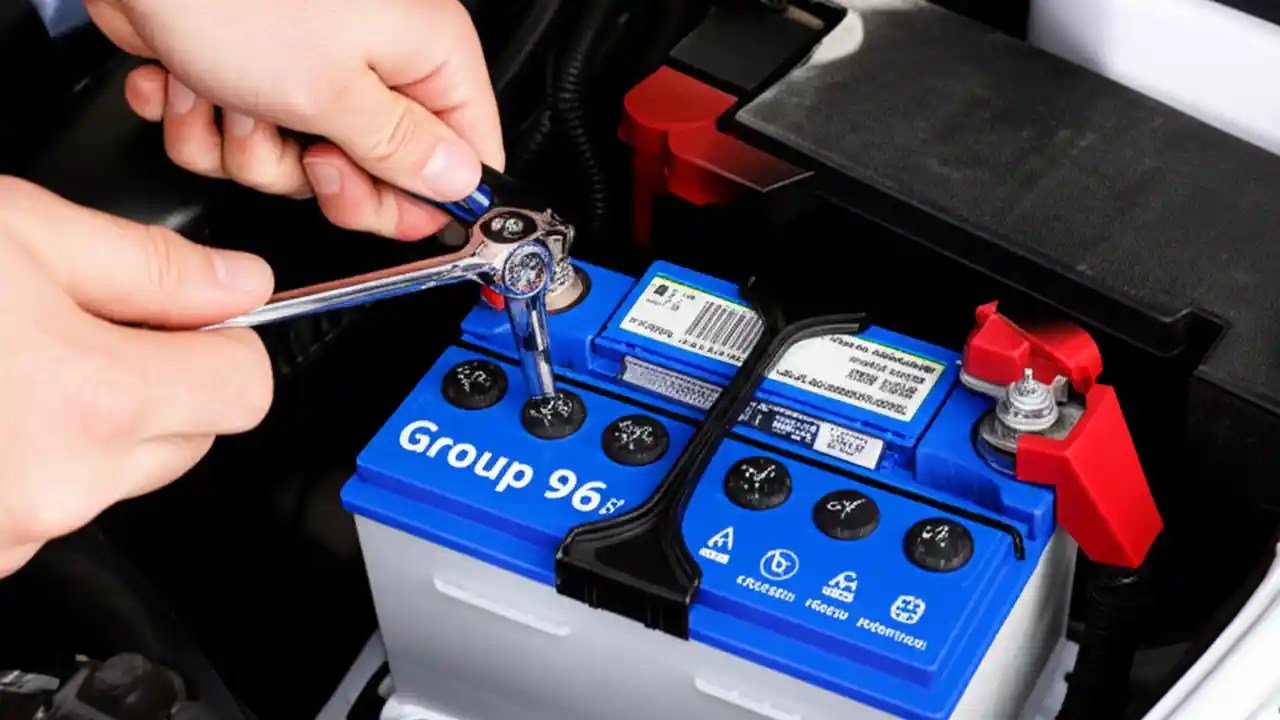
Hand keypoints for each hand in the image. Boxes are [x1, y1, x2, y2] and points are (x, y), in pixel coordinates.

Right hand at [0, 176, 273, 576]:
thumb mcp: (23, 234)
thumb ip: (150, 266)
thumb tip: (240, 283)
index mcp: (96, 400)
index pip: (248, 390)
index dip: (230, 342)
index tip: (196, 318)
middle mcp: (65, 483)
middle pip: (195, 435)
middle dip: (166, 379)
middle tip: (86, 329)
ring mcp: (20, 528)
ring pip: (126, 472)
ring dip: (101, 422)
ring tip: (24, 364)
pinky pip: (58, 505)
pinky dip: (45, 460)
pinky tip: (1, 406)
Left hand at [84, 0, 503, 240]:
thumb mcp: (332, 93)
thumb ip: (401, 149)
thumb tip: (460, 183)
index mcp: (425, 53)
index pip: (463, 156)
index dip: (422, 200)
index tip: (377, 205)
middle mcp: (374, 58)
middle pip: (372, 172)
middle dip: (314, 173)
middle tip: (304, 150)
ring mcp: (309, 66)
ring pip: (294, 165)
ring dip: (245, 147)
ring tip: (226, 95)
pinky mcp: (249, 73)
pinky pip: (239, 140)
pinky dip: (201, 124)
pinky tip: (186, 83)